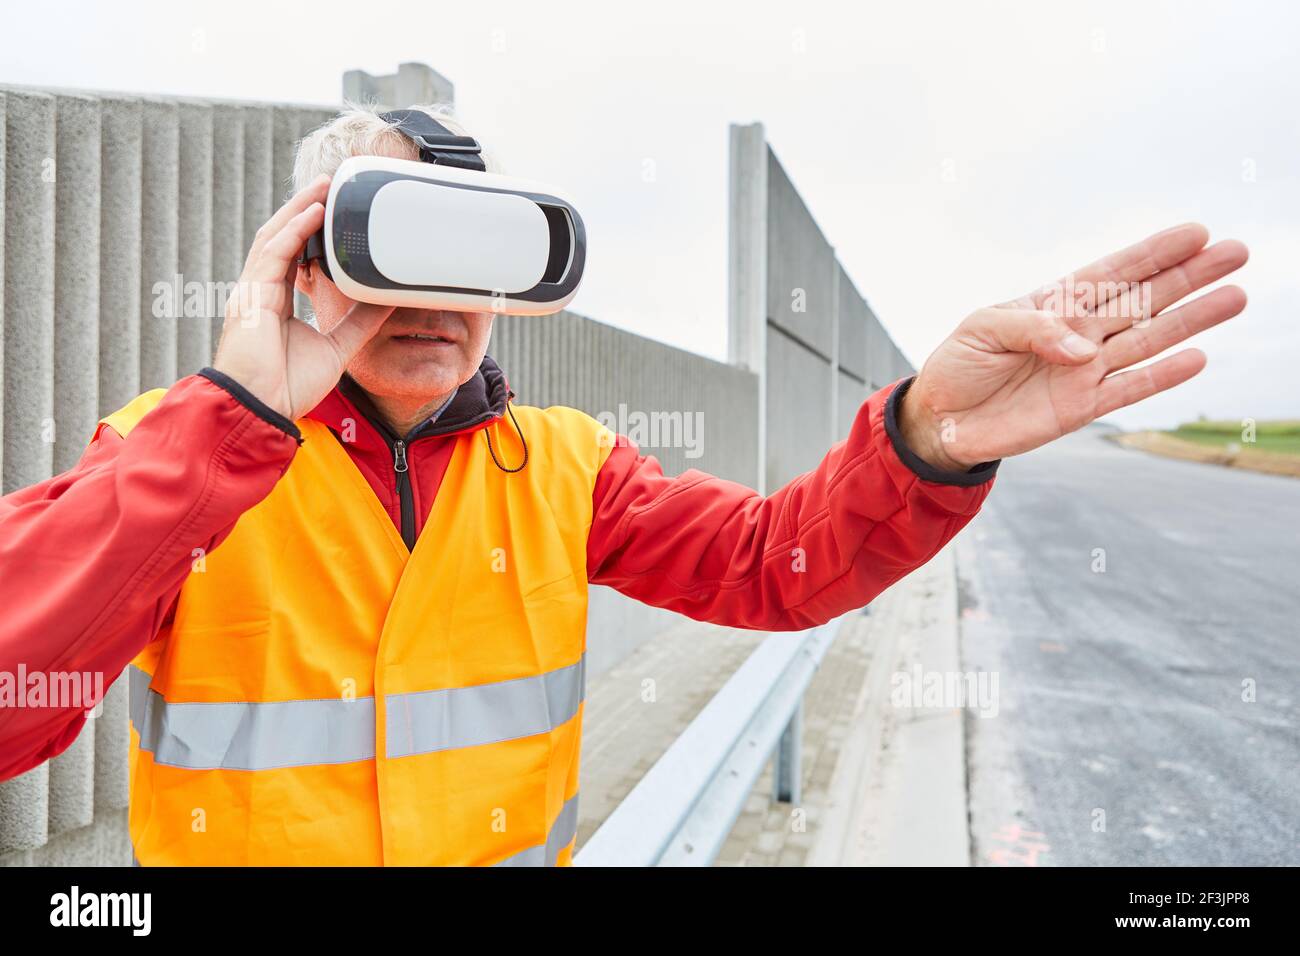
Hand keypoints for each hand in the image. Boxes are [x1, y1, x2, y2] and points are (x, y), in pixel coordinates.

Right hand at [211, 174, 394, 420]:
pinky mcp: (250, 296)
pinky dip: (293, 231)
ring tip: (325, 187)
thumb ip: (359, 322)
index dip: (311, 229)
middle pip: (282, 236)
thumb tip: (386, 297)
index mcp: (275, 300)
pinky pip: (273, 253)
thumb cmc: (288, 386)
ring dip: (300, 209)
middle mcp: (260, 290)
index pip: (293, 253)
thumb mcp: (337, 348)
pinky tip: (313, 213)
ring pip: (275, 237)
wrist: (260, 412)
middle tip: (333, 184)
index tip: (336, 210)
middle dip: (305, 208)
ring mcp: (252, 291)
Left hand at [900, 223, 1248, 470]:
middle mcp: (1080, 333)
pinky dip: (1163, 376)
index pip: (1112, 272)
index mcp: (1055, 303)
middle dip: (1189, 276)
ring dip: (1191, 320)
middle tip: (1237, 252)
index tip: (1196, 233)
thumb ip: (1033, 329)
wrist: (941, 417)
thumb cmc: (959, 364)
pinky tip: (1198, 358)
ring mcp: (1086, 370)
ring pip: (1149, 339)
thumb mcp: (982, 328)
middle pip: (1145, 299)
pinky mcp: (1082, 407)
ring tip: (1235, 296)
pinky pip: (1129, 389)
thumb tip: (1085, 350)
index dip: (1153, 253)